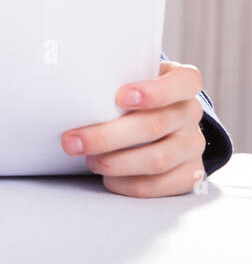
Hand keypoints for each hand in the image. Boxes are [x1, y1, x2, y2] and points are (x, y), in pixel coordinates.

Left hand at [61, 60, 206, 196]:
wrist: (152, 122)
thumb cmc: (131, 97)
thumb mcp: (127, 79)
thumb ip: (112, 79)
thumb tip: (70, 85)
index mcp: (183, 82)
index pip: (184, 81)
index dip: (155, 91)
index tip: (120, 97)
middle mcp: (191, 113)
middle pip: (154, 125)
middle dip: (107, 136)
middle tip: (73, 141)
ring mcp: (193, 145)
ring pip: (157, 159)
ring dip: (115, 163)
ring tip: (88, 160)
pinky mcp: (188, 173)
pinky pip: (159, 185)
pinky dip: (128, 184)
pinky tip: (108, 177)